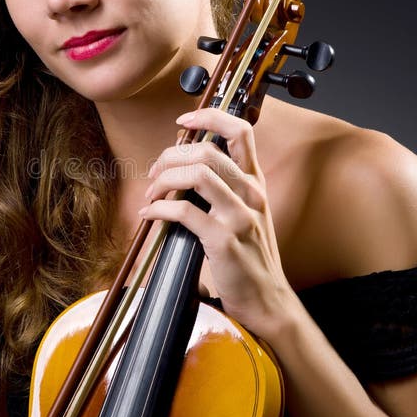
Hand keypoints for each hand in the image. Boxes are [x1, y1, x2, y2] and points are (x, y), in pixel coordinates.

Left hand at [139, 107, 297, 341]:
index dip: (210, 116)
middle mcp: (251, 193)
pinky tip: (149, 216)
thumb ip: (223, 189)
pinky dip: (159, 210)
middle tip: (154, 173)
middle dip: (170, 156)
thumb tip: (184, 168)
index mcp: (255, 182)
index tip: (183, 121)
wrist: (266, 299)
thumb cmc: (249, 257)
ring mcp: (240, 215)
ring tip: (151, 193)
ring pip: (197, 174)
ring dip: (164, 179)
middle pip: (207, 150)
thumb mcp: (245, 214)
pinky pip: (184, 212)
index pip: (241, 131)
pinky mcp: (224, 239)